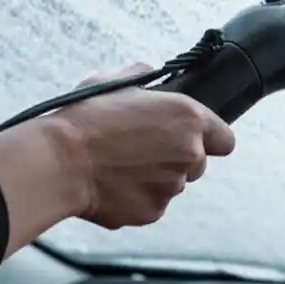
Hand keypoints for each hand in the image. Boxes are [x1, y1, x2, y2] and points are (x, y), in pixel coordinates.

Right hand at [0, 63, 234, 257]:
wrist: (59, 161)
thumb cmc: (85, 118)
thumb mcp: (114, 82)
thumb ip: (140, 76)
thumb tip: (146, 72)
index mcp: (189, 119)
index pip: (225, 140)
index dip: (210, 139)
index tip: (192, 138)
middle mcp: (189, 154)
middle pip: (197, 164)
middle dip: (176, 158)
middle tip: (142, 150)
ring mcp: (172, 187)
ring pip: (172, 185)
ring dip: (155, 178)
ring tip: (120, 166)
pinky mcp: (153, 212)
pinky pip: (152, 205)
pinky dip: (136, 198)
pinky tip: (112, 184)